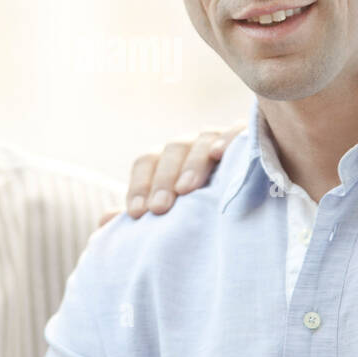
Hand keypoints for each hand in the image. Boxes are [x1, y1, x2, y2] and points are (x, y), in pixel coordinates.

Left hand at [100, 123, 243, 225]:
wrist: (249, 212)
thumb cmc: (201, 220)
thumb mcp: (172, 223)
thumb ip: (139, 224)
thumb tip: (105, 223)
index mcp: (168, 162)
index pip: (146, 162)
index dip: (139, 186)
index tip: (138, 215)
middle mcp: (191, 148)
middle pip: (171, 150)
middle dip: (162, 180)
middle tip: (159, 209)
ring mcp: (221, 141)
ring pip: (201, 140)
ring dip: (192, 164)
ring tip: (187, 190)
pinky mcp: (253, 141)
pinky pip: (239, 132)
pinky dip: (228, 139)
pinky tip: (220, 154)